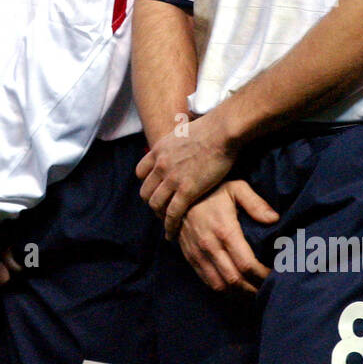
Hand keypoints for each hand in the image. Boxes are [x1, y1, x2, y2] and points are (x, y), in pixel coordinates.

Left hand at [137, 111, 236, 238]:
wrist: (222, 131)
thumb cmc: (211, 129)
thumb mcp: (183, 132)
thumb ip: (177, 142)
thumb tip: (182, 142)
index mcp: (159, 150)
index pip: (141, 172)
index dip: (148, 183)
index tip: (156, 190)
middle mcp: (160, 165)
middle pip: (145, 191)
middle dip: (152, 202)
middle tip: (162, 210)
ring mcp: (172, 179)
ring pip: (155, 204)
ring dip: (160, 215)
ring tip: (167, 223)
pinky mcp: (187, 190)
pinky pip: (172, 213)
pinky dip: (170, 226)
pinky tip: (172, 234)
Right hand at [178, 180, 278, 293]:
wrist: (176, 194)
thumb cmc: (212, 192)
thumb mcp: (236, 189)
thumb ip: (256, 203)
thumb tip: (274, 219)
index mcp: (225, 231)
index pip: (246, 264)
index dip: (262, 275)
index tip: (274, 275)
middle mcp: (210, 246)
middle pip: (234, 280)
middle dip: (253, 288)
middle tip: (267, 288)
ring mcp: (198, 254)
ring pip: (220, 285)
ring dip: (238, 293)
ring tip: (253, 291)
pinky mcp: (190, 258)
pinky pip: (207, 281)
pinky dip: (223, 290)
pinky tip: (236, 288)